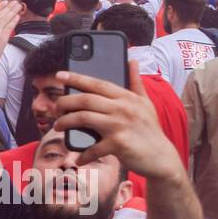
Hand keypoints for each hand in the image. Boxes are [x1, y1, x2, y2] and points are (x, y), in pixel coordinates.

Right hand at [0, 0, 21, 69]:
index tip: (5, 2)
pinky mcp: (2, 38)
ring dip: (13, 11)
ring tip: (18, 6)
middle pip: (0, 14)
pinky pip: (9, 27)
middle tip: (15, 2)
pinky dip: (14, 21)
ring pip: (6, 18)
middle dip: (9, 7)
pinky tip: (17, 16)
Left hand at [51, 62, 184, 182]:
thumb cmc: (151, 129)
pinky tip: (78, 158)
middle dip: (64, 103)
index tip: (60, 75)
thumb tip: (131, 60)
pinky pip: (93, 148)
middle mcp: (122, 108)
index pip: (97, 83)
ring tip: (58, 126)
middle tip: (55, 109)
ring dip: (65, 122)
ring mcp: (120, 126)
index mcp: (126, 97)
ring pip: (83, 118)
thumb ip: (135, 82)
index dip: (77, 78)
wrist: (162, 158)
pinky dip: (82, 154)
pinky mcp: (118, 144)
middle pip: (85, 100)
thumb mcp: (146, 103)